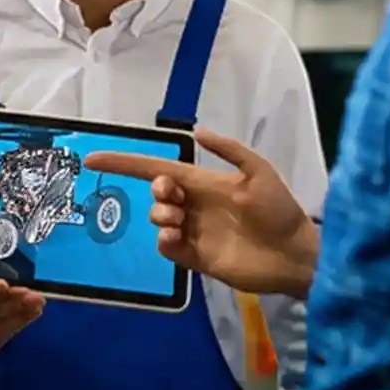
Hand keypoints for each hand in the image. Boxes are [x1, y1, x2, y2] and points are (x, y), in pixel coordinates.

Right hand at [84, 127, 318, 297]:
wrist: (294, 254)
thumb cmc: (278, 210)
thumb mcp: (258, 171)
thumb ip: (228, 150)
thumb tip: (195, 131)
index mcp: (204, 183)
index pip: (158, 169)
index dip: (126, 163)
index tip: (94, 159)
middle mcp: (194, 205)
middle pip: (156, 193)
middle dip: (156, 191)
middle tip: (173, 198)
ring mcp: (193, 232)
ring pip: (158, 219)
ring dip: (160, 215)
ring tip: (177, 221)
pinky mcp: (196, 258)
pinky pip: (167, 248)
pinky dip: (164, 240)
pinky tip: (175, 238)